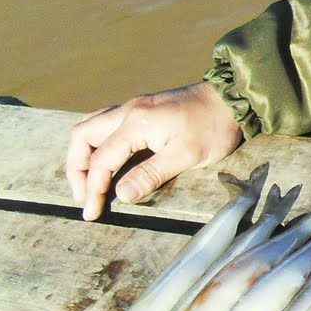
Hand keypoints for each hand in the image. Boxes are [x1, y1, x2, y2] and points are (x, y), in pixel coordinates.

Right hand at [66, 82, 243, 221]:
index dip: (93, 189)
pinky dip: (97, 142)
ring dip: (84, 153)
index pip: (101, 159)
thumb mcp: (187, 156)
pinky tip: (106, 159)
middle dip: (77, 169)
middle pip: (82, 136)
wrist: (233, 98)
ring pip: (90, 126)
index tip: (92, 213)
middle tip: (84, 196)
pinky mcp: (142, 108)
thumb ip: (151, 175)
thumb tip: (121, 195)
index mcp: (136, 122)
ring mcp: (134, 107)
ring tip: (90, 180)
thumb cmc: (213, 127)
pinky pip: (105, 122)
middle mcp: (128, 110)